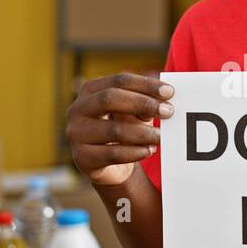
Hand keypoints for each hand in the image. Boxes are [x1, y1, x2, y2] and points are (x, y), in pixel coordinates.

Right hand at [67, 72, 173, 186]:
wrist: (110, 166)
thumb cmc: (123, 130)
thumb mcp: (134, 113)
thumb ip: (144, 104)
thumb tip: (163, 100)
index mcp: (90, 90)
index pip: (119, 80)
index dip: (145, 84)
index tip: (170, 91)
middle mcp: (77, 109)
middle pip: (110, 98)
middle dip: (143, 103)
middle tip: (169, 112)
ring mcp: (76, 134)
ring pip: (114, 130)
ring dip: (143, 133)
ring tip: (161, 137)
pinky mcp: (83, 158)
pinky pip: (113, 154)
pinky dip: (136, 152)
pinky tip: (150, 150)